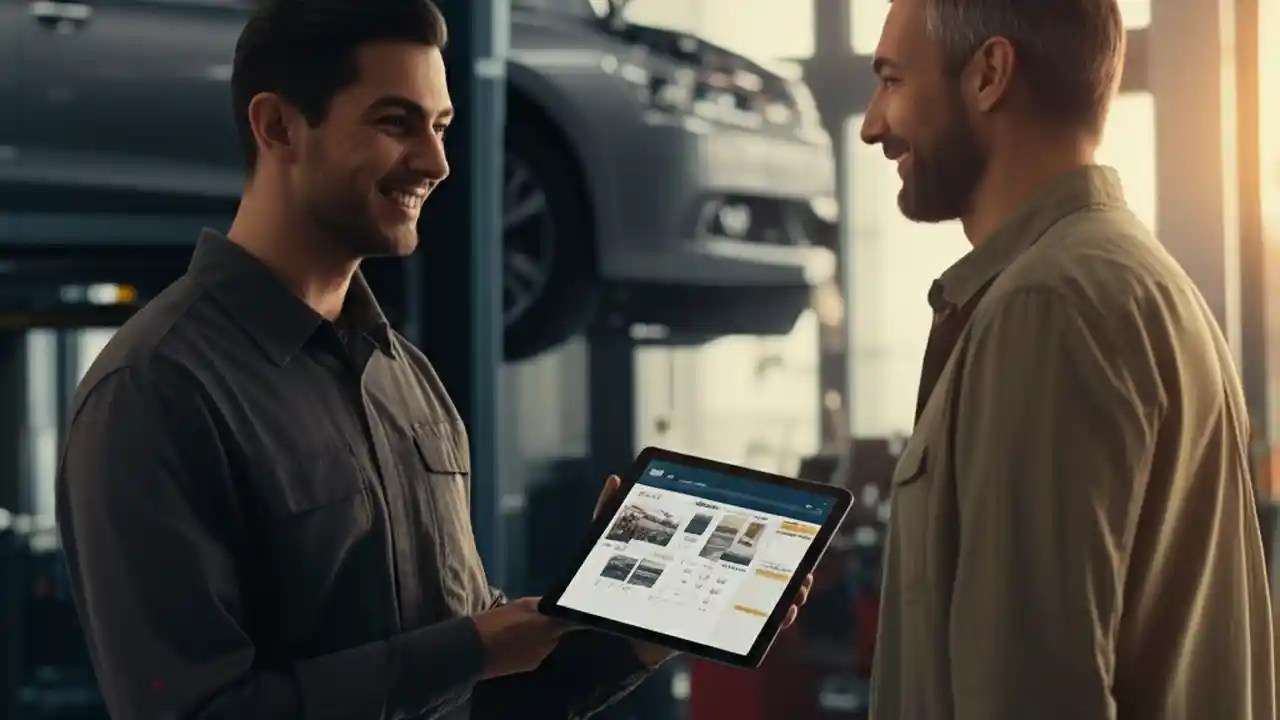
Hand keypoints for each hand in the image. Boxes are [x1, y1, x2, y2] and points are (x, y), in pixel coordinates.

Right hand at [471, 597, 568, 678]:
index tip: (554, 611)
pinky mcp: (529, 668)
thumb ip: (539, 605)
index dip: (561, 615)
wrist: (473, 650)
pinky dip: (531, 648)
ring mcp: (540, 658)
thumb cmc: (495, 622)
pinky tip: (516, 643)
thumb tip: (551, 606)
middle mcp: (549, 645)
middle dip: (549, 626)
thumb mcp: (518, 605)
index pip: (567, 620)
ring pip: (546, 644)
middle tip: (533, 619)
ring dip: (540, 638)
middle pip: (556, 633)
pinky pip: (536, 654)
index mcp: (548, 627)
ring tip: (522, 631)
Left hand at [593, 475, 815, 667]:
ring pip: (758, 598)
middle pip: (754, 568)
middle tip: (805, 562)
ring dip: (787, 593)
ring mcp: (709, 604)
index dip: (760, 533)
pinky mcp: (709, 628)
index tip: (784, 524)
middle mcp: (704, 577)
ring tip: (800, 588)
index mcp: (688, 554)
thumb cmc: (605, 588)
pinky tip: (782, 615)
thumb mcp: (608, 547)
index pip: (729, 540)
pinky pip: (746, 629)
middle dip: (786, 564)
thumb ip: (610, 513)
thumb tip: (617, 477)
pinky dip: (770, 624)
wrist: (601, 635)